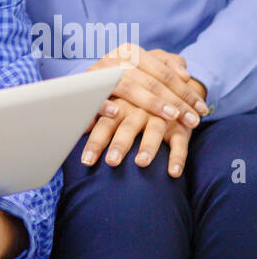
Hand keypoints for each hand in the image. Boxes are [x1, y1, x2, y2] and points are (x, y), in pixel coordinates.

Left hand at [81, 88, 201, 176]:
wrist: (169, 86)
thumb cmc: (132, 101)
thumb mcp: (115, 102)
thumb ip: (97, 115)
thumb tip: (78, 128)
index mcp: (120, 103)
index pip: (104, 121)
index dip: (96, 138)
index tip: (87, 158)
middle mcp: (139, 108)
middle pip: (127, 124)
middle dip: (119, 143)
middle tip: (111, 162)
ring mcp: (161, 115)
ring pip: (155, 129)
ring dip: (148, 146)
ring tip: (141, 163)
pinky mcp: (180, 125)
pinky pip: (181, 141)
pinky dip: (178, 157)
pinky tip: (173, 173)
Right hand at [87, 44, 208, 129]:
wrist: (90, 82)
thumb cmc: (126, 76)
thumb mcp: (147, 65)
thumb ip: (168, 64)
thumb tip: (185, 75)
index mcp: (131, 51)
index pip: (165, 72)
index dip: (186, 91)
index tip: (202, 110)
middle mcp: (115, 59)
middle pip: (151, 82)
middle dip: (176, 102)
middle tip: (194, 121)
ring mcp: (99, 74)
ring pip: (129, 88)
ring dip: (151, 103)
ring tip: (172, 116)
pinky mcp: (84, 89)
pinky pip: (94, 97)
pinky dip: (104, 104)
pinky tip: (117, 113)